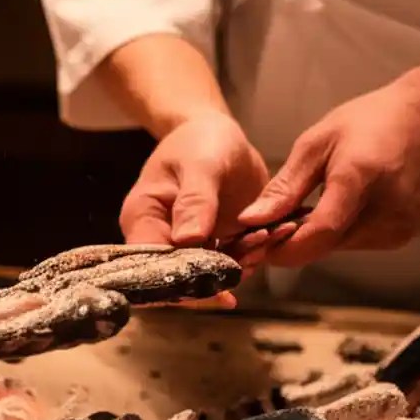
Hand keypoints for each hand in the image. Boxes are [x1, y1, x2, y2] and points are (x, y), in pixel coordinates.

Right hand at [121, 112, 268, 306]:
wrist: (217, 135)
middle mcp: (161, 240)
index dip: (180, 284)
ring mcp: (189, 247)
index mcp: (143, 219)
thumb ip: (195, 200)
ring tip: (268, 238)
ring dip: (241, 265)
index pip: (152, 266)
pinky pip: (232, 263)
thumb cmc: (199, 141)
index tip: (215, 283)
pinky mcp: (215, 247)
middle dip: (219, 276)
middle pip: (180, 280)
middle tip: (254, 253)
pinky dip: (253, 255)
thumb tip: (189, 240)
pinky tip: (275, 236)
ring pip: (211, 276)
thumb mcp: (199, 163)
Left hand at [237, 79, 419, 266]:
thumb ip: (285, 187)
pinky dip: (337, 232)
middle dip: (291, 240)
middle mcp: (385, 210)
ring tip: (308, 204)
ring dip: (315, 235)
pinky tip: (336, 207)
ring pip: (337, 247)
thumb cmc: (369, 122)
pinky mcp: (403, 236)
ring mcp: (398, 227)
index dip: (282, 246)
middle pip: (324, 245)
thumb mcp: (317, 142)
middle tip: (271, 219)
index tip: (254, 242)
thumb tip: (249, 221)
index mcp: (360, 178)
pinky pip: (355, 243)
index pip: (318, 233)